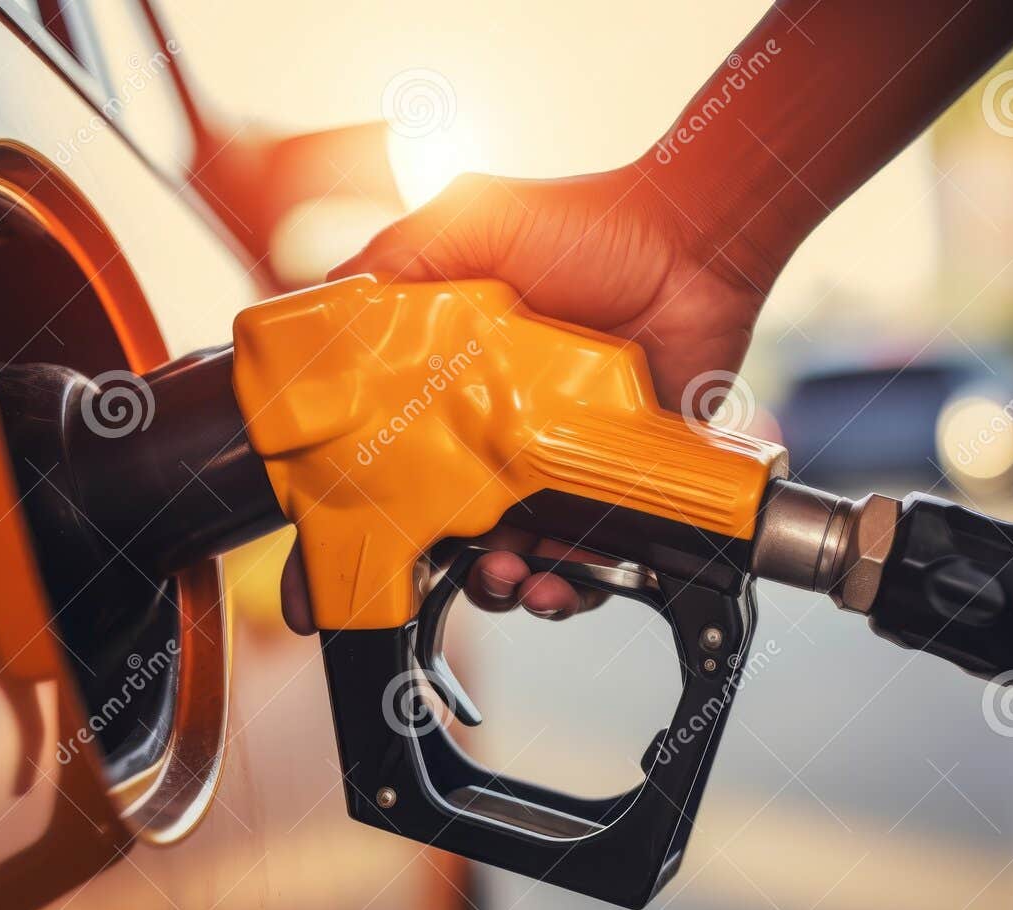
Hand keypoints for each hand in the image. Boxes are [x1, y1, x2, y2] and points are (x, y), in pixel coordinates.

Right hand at [280, 164, 768, 634]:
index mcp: (449, 388)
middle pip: (448, 531)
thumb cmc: (589, 228)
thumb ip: (396, 260)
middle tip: (437, 577)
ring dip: (503, 583)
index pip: (389, 466)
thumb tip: (321, 306)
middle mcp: (497, 435)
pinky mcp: (616, 484)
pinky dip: (573, 584)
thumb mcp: (471, 224)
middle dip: (434, 572)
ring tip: (510, 575)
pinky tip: (562, 579)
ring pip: (516, 556)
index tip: (332, 571)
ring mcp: (557, 465)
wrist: (692, 246)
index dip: (358, 522)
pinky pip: (590, 557)